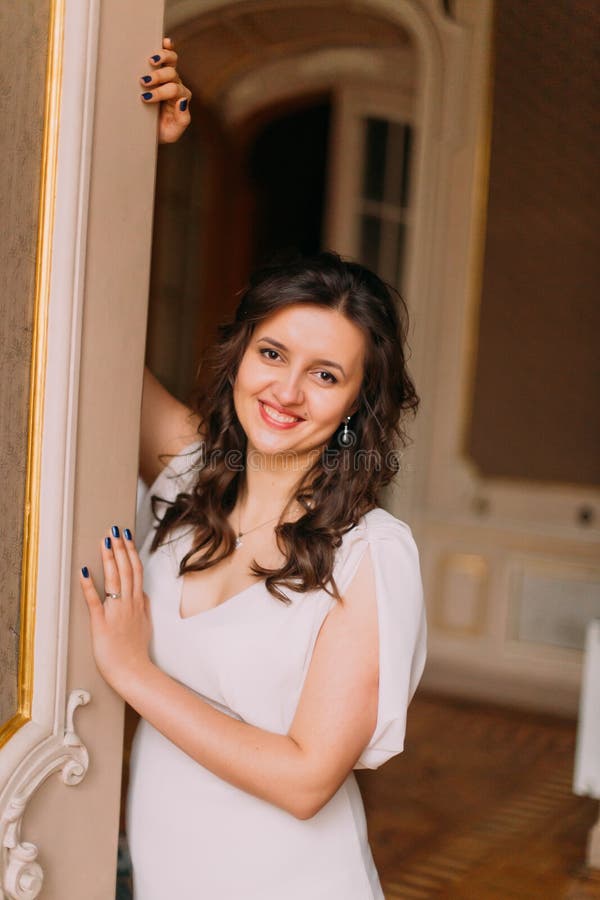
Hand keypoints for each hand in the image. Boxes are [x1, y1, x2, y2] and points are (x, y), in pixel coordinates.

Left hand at [79, 526, 152, 692]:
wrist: (133, 671)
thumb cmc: (136, 651)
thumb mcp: (146, 625)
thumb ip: (144, 607)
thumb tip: (143, 593)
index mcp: (138, 602)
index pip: (136, 570)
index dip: (130, 551)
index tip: (126, 537)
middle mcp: (129, 603)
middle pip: (126, 569)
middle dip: (120, 547)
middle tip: (114, 530)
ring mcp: (116, 612)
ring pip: (114, 579)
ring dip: (109, 558)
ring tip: (105, 541)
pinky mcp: (101, 623)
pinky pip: (94, 601)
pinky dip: (89, 585)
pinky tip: (84, 571)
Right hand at [140, 37, 190, 143]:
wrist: (150, 130)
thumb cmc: (160, 132)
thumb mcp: (173, 133)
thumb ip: (182, 119)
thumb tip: (182, 101)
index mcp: (181, 100)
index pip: (174, 90)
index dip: (160, 92)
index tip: (144, 97)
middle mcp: (177, 86)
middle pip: (171, 74)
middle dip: (157, 76)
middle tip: (143, 81)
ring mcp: (170, 77)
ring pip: (171, 61)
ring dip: (161, 58)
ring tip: (151, 60)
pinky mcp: (160, 70)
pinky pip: (169, 56)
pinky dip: (167, 47)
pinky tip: (165, 42)